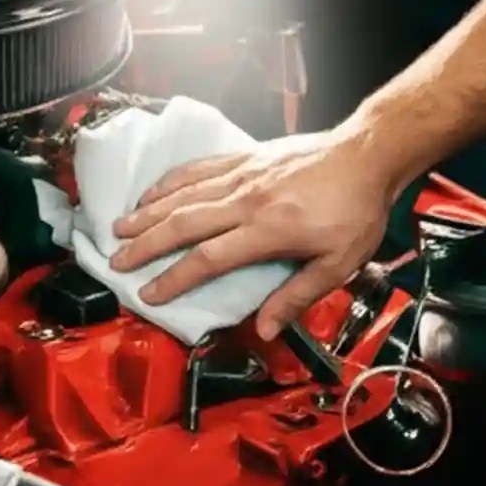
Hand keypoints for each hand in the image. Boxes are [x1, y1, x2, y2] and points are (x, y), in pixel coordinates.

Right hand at [110, 128, 399, 339]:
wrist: (368, 154)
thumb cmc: (356, 211)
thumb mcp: (338, 263)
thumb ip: (297, 296)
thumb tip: (265, 330)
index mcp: (268, 230)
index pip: (209, 258)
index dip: (174, 278)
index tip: (148, 294)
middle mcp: (246, 200)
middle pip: (184, 223)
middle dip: (146, 244)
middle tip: (117, 261)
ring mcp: (243, 175)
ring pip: (184, 194)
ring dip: (148, 211)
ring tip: (120, 227)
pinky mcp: (246, 158)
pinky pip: (199, 168)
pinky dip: (171, 180)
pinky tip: (152, 191)